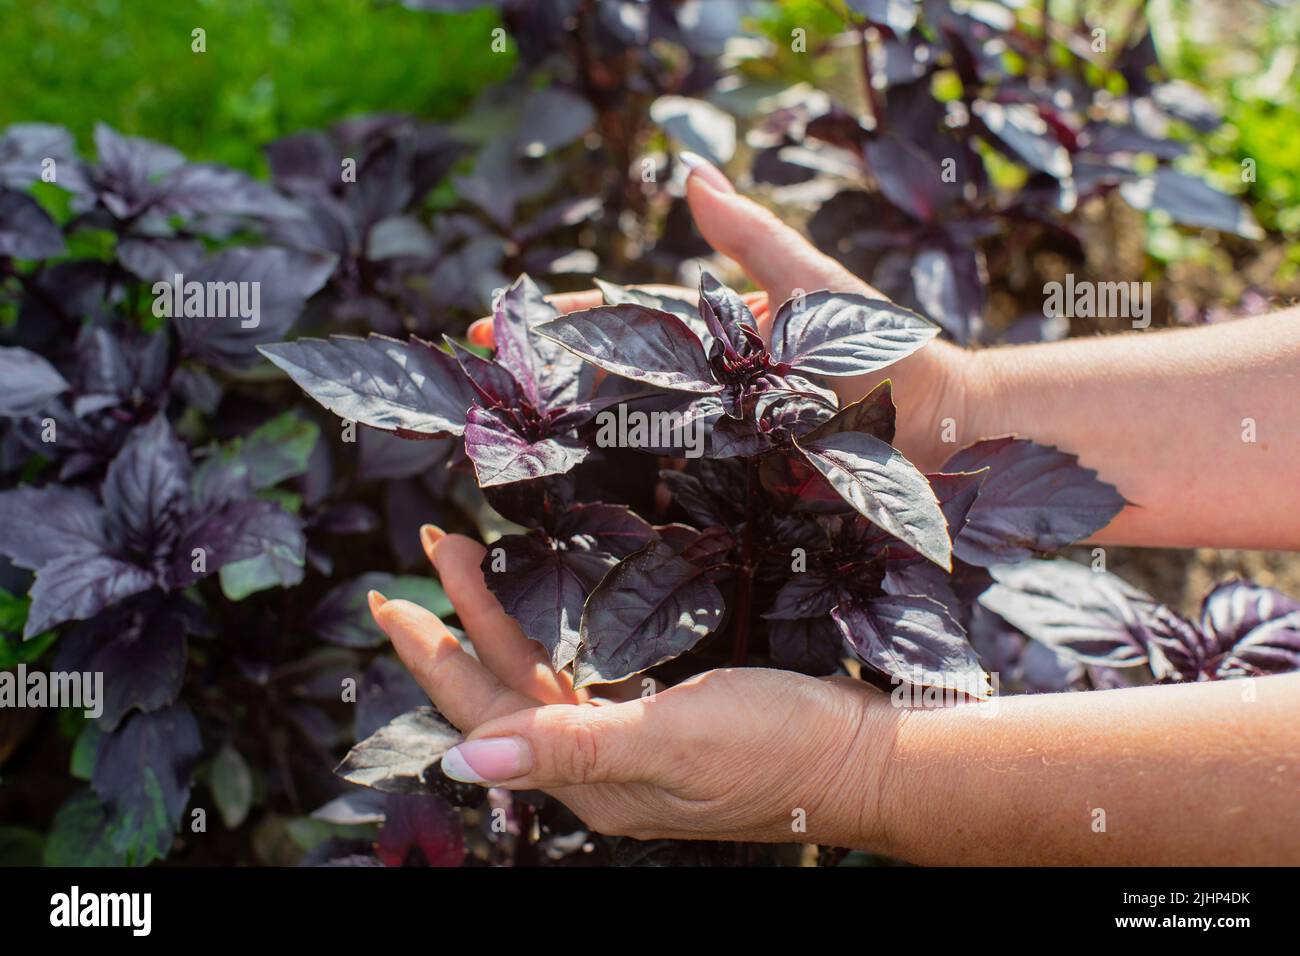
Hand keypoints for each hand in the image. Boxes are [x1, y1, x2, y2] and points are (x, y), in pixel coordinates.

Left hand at [366, 526, 895, 846]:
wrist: (866, 759)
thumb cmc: (779, 752)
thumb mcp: (672, 742)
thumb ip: (571, 747)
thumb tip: (464, 757)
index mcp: (587, 777)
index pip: (484, 710)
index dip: (432, 654)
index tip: (389, 598)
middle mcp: (597, 763)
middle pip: (505, 684)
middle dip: (458, 619)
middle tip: (434, 546)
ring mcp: (630, 739)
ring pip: (544, 671)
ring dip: (505, 615)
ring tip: (474, 560)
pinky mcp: (665, 715)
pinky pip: (586, 671)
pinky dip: (557, 631)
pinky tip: (551, 603)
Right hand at [467, 155, 971, 470]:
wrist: (941, 416)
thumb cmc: (883, 342)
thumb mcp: (811, 280)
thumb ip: (751, 235)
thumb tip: (688, 174)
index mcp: (712, 327)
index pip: (620, 318)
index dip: (556, 320)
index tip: (489, 325)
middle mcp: (707, 378)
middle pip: (614, 375)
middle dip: (547, 377)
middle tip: (482, 387)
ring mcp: (720, 429)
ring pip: (637, 427)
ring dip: (576, 432)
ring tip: (512, 442)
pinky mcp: (742, 475)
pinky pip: (683, 479)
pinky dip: (637, 485)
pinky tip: (590, 496)